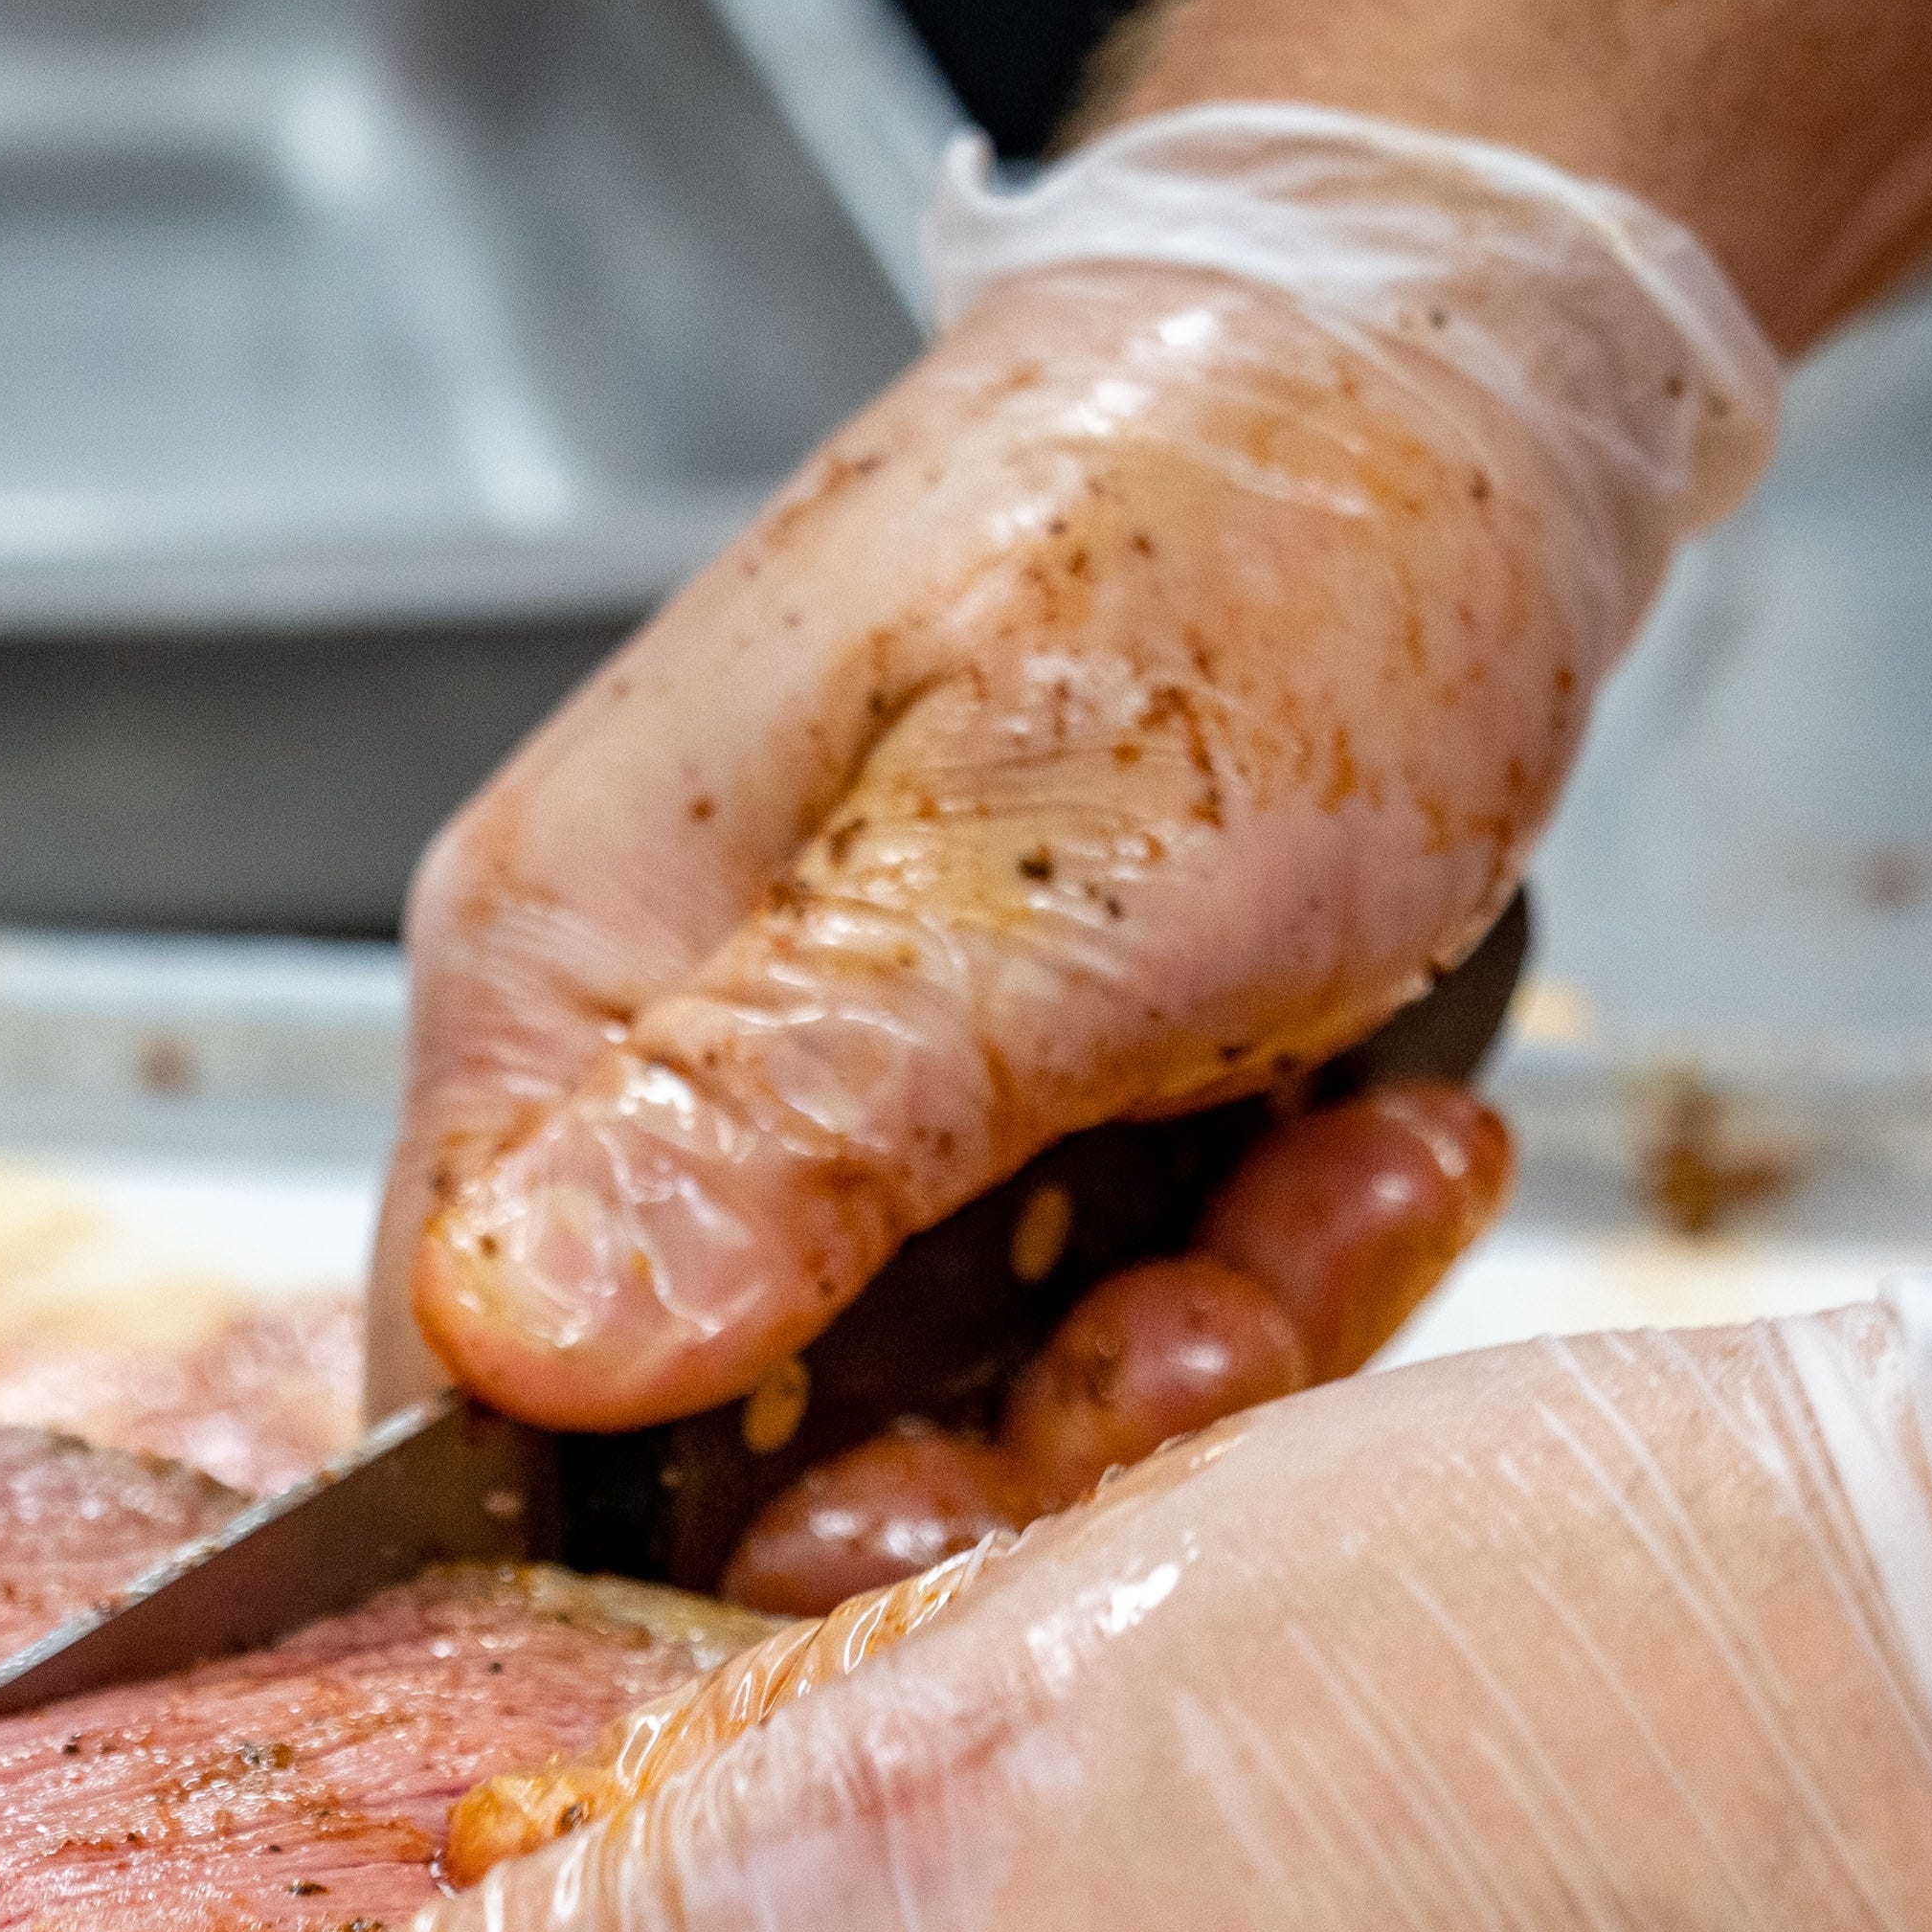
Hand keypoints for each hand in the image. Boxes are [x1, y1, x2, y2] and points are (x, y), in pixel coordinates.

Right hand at [383, 108, 1775, 1437]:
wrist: (1452, 386)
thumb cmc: (1244, 546)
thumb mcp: (1049, 863)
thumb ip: (791, 1112)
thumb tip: (520, 1336)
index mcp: (574, 982)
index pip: (479, 1398)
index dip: (684, 1545)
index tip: (922, 1517)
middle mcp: (666, 1068)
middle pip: (736, 1463)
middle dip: (1014, 1453)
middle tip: (1215, 1328)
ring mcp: (849, 1104)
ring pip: (964, 1420)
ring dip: (1198, 1350)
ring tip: (1353, 1171)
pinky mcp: (1015, 1127)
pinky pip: (1107, 1329)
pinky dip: (1275, 1271)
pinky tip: (1386, 1136)